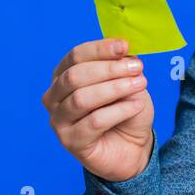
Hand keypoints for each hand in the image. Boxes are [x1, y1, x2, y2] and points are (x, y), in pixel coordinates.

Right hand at [42, 39, 154, 182]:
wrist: (132, 148)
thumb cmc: (125, 112)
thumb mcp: (127, 83)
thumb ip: (121, 67)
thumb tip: (124, 51)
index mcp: (64, 76)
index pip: (75, 56)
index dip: (99, 49)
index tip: (124, 46)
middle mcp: (54, 97)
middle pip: (75, 76)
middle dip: (109, 69)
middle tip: (137, 68)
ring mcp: (59, 121)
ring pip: (82, 99)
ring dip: (114, 88)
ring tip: (139, 84)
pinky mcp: (71, 141)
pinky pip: (94, 121)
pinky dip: (119, 111)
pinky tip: (136, 106)